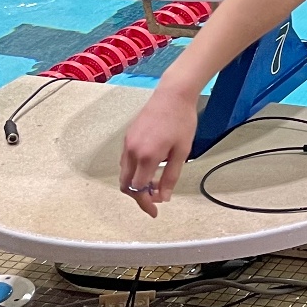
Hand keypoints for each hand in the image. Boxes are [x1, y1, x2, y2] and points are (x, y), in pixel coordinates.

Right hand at [118, 89, 197, 215]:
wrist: (172, 94)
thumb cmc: (181, 121)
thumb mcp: (182, 151)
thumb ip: (171, 176)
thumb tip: (163, 197)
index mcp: (146, 157)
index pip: (138, 189)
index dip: (146, 203)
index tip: (154, 212)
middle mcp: (132, 152)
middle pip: (126, 185)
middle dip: (138, 196)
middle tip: (154, 200)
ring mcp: (127, 144)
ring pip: (124, 173)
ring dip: (135, 184)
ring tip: (154, 186)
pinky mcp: (128, 137)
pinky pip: (125, 161)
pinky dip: (133, 172)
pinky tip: (148, 170)